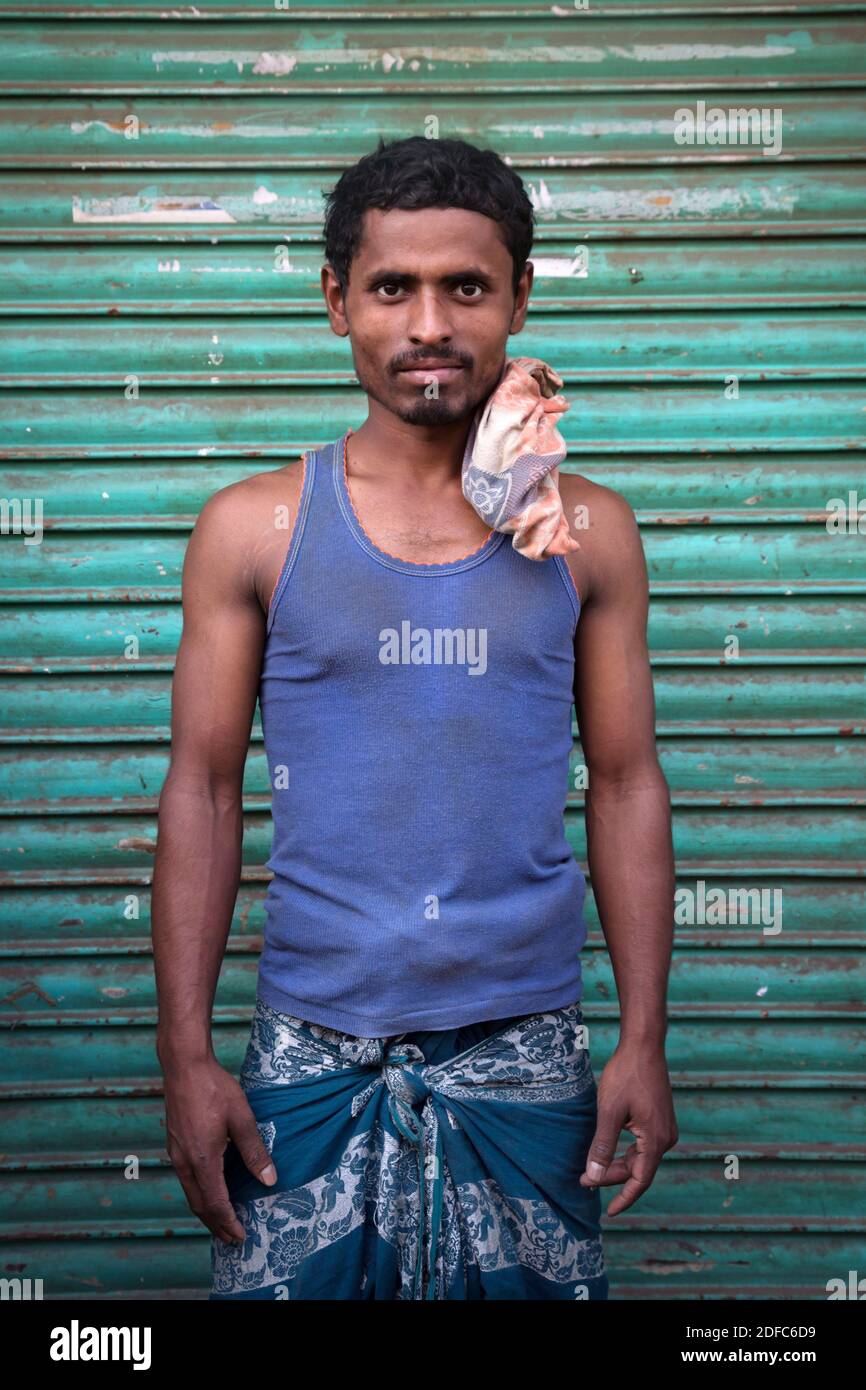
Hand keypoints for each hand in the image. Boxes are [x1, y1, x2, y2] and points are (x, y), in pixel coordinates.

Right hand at [161, 1055, 276, 1243]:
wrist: (184, 1066)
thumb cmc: (214, 1088)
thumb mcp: (242, 1118)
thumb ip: (254, 1151)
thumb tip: (270, 1181)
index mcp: (202, 1159)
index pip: (216, 1203)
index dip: (229, 1222)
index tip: (241, 1237)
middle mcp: (185, 1162)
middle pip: (200, 1205)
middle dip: (217, 1225)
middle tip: (233, 1240)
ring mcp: (176, 1154)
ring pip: (191, 1194)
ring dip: (207, 1212)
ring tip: (222, 1223)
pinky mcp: (175, 1145)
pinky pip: (187, 1180)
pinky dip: (200, 1195)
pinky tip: (210, 1191)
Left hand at [579, 1041, 677, 1215]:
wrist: (643, 1046)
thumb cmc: (626, 1075)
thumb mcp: (609, 1112)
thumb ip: (602, 1146)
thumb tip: (594, 1177)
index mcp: (656, 1140)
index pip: (640, 1180)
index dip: (624, 1198)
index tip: (609, 1212)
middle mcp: (666, 1138)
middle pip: (638, 1169)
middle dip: (612, 1177)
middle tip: (584, 1180)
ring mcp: (664, 1128)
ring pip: (640, 1157)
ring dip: (617, 1164)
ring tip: (592, 1169)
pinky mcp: (660, 1119)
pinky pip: (643, 1145)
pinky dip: (626, 1151)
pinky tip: (608, 1150)